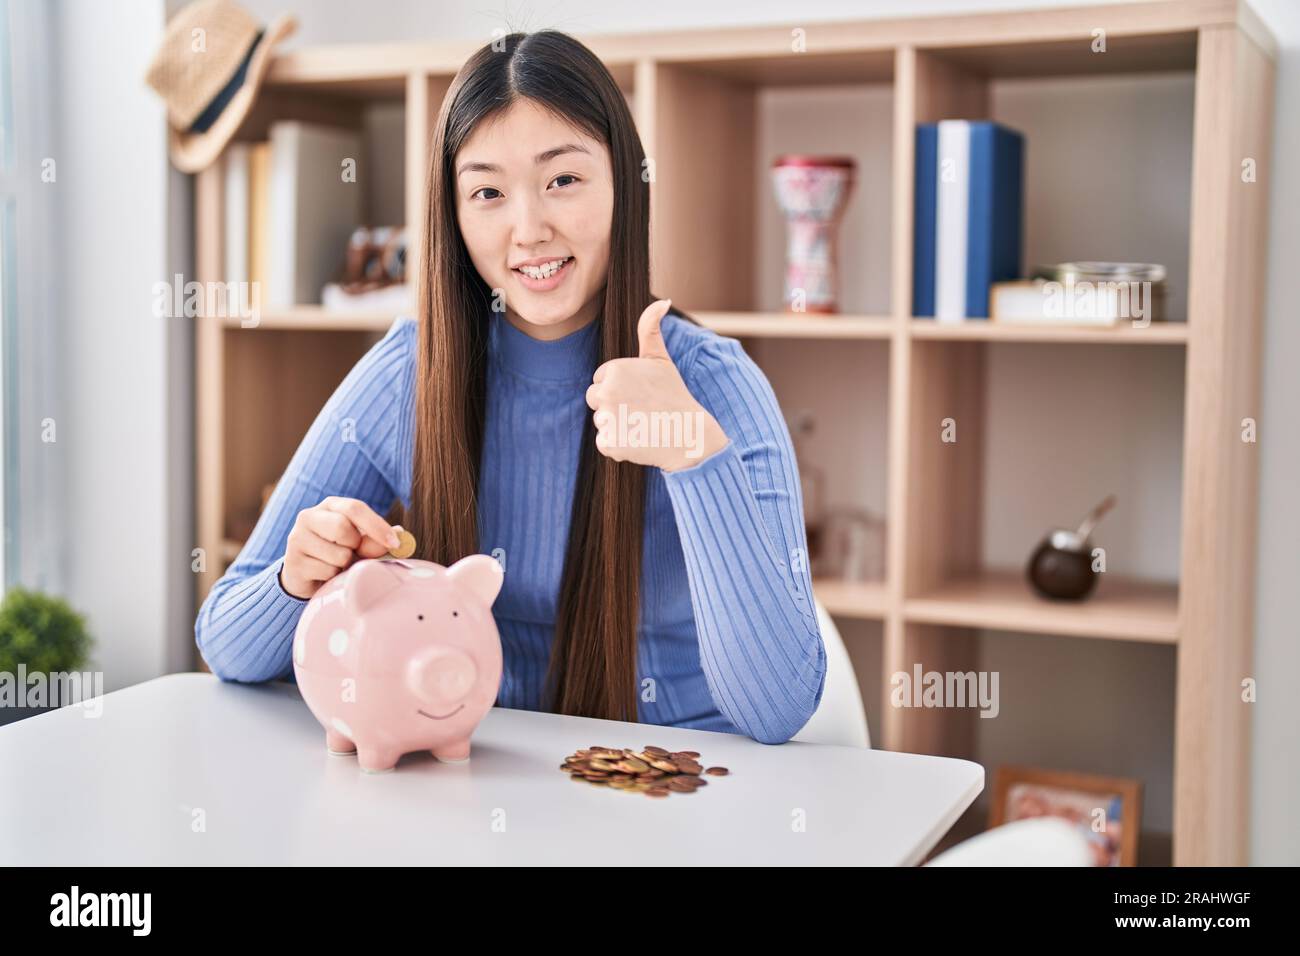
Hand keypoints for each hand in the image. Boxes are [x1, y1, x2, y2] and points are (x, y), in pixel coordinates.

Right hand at [281, 496, 400, 599]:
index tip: (394, 543)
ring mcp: (297, 539)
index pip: (354, 508)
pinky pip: (326, 572)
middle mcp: (309, 517)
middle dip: (355, 546)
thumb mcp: (360, 542)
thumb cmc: (339, 552)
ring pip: (337, 554)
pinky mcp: (293, 563)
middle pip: (342, 528)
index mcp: (330, 506)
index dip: (377, 526)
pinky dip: (333, 577)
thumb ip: (376, 539)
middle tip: (353, 553)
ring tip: (337, 565)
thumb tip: (399, 535)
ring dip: (345, 565)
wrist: (305, 575)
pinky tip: (325, 575)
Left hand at [585, 298, 728, 471]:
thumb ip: (650, 328)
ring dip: (618, 425)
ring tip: (642, 425)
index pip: (600, 380)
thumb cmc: (674, 395)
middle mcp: (607, 391)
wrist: (688, 434)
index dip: (621, 388)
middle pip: (594, 400)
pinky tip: (639, 440)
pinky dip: (619, 445)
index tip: (641, 393)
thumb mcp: (661, 359)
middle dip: (614, 405)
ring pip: (600, 421)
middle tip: (641, 410)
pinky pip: (604, 442)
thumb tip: (663, 300)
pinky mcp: (609, 443)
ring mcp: (607, 418)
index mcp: (614, 369)